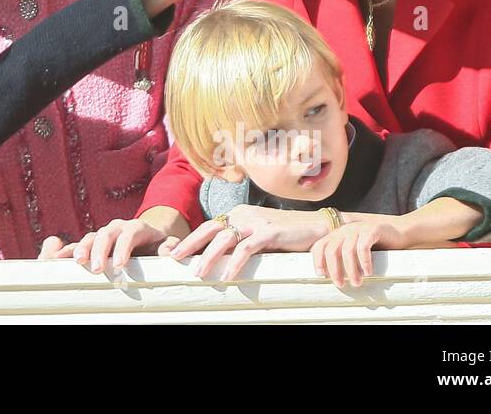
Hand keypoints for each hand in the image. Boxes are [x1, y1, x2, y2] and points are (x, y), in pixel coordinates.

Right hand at [65, 219, 169, 273]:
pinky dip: (67, 250)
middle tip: (98, 268)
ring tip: (78, 262)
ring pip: (90, 237)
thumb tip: (169, 252)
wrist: (147, 237)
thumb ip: (170, 247)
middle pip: (106, 233)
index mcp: (137, 227)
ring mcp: (103, 234)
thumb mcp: (167, 244)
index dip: (124, 247)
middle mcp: (117, 227)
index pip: (130, 233)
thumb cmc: (157, 244)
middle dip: (101, 250)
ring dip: (82, 248)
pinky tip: (56, 257)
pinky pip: (77, 244)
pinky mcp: (92, 244)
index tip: (121, 265)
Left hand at [166, 205, 327, 280]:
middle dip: (190, 244)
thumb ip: (240, 243)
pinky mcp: (269, 232)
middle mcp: (243, 214)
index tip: (175, 251)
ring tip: (199, 273)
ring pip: (225, 239)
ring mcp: (256, 222)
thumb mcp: (258, 236)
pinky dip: (235, 263)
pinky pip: (247, 248)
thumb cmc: (286, 235)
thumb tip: (218, 261)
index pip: (209, 226)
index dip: (191, 239)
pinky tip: (228, 276)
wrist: (316, 228)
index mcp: (238, 214)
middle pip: (210, 229)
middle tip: (174, 258)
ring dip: (210, 257)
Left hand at [311, 221, 403, 287]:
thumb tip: (336, 280)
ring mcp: (358, 228)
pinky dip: (364, 261)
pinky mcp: (372, 230)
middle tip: (340, 284)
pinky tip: (368, 272)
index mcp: (338, 234)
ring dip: (351, 270)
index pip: (320, 245)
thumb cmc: (377, 246)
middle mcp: (345, 230)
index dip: (317, 260)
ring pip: (347, 250)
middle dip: (334, 269)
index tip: (321, 276)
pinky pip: (363, 247)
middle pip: (332, 249)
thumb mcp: (356, 251)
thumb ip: (345, 259)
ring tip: (356, 283)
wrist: (400, 233)